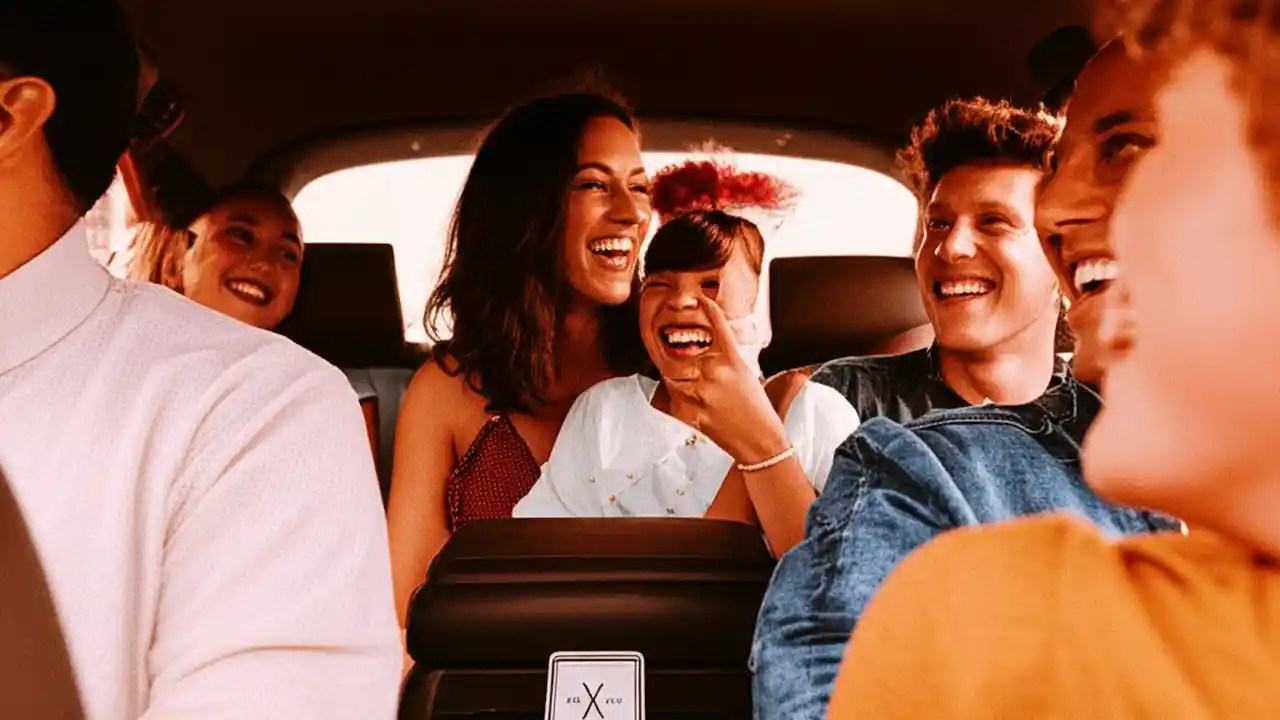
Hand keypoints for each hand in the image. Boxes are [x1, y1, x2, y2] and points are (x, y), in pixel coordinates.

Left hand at [662, 295, 789, 464]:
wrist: (760, 440)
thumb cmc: (756, 407)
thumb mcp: (746, 372)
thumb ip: (723, 357)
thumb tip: (701, 346)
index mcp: (732, 359)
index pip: (717, 325)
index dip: (706, 309)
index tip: (699, 301)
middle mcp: (714, 372)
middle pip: (676, 354)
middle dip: (665, 351)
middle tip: (661, 344)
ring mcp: (700, 392)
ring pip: (669, 374)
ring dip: (670, 374)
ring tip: (680, 377)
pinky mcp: (691, 412)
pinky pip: (669, 397)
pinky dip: (670, 395)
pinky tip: (684, 396)